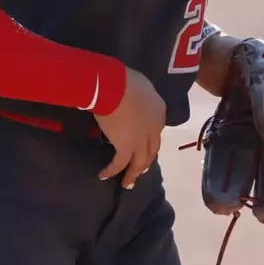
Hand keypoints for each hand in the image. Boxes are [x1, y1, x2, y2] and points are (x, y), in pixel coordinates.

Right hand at [95, 67, 165, 187]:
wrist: (115, 87)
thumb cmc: (124, 80)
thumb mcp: (140, 85)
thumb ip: (140, 97)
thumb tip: (131, 100)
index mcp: (159, 111)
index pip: (157, 131)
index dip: (150, 140)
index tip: (144, 147)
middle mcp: (155, 128)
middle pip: (152, 150)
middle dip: (146, 162)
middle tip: (141, 171)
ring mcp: (142, 140)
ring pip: (140, 162)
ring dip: (133, 174)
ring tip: (127, 184)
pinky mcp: (126, 148)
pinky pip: (120, 163)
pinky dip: (113, 171)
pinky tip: (104, 175)